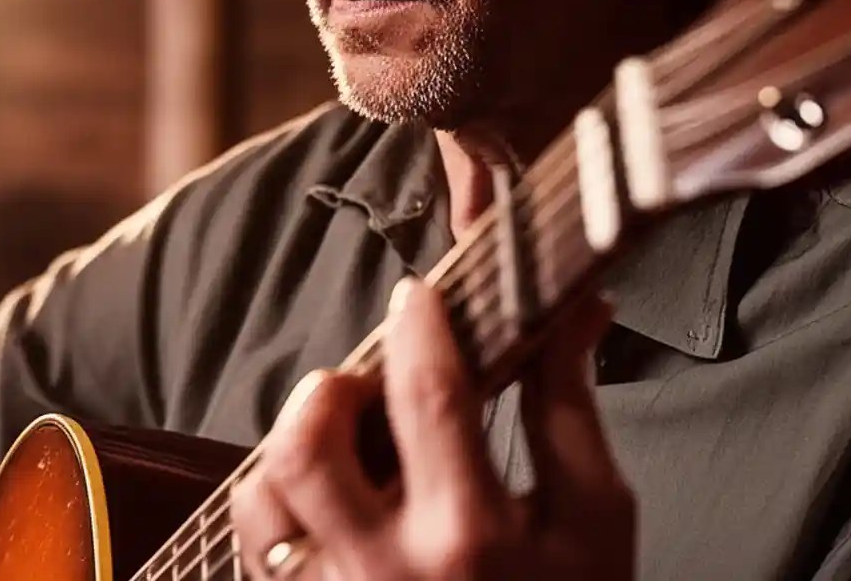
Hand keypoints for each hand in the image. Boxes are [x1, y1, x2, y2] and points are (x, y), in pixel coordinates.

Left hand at [229, 278, 633, 579]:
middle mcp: (386, 569)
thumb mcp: (593, 520)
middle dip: (329, 388)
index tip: (417, 297)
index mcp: (470, 534)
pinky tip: (324, 492)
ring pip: (263, 497)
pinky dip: (277, 499)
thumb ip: (568, 411)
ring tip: (338, 434)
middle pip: (309, 449)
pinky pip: (257, 546)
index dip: (419, 329)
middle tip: (364, 381)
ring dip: (290, 442)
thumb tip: (574, 313)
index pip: (429, 399)